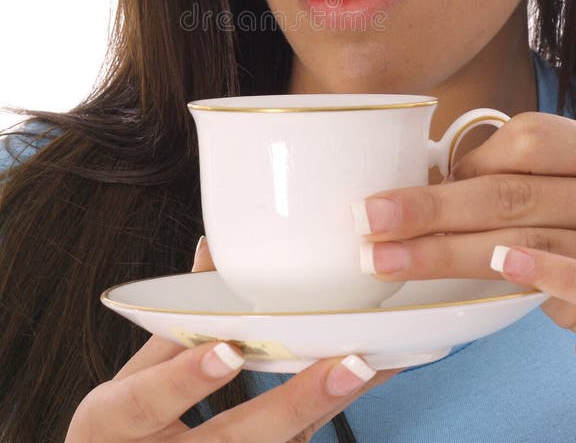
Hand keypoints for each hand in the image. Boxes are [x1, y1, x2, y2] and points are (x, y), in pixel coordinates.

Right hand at [65, 241, 397, 441]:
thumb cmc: (122, 432)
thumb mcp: (132, 376)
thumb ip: (170, 324)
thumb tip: (208, 253)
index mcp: (117, 426)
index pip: (147, 402)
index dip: (187, 379)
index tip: (228, 350)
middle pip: (230, 440)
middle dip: (293, 404)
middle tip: (346, 364)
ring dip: (324, 408)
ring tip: (370, 367)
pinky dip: (324, 414)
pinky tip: (363, 381)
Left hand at [355, 112, 575, 332]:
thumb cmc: (573, 213)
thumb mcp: (552, 183)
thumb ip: (506, 179)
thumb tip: (425, 185)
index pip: (525, 142)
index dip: (463, 165)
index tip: (402, 192)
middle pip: (507, 192)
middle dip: (429, 208)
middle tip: (367, 219)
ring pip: (526, 235)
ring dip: (451, 251)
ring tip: (390, 260)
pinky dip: (541, 271)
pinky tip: (501, 267)